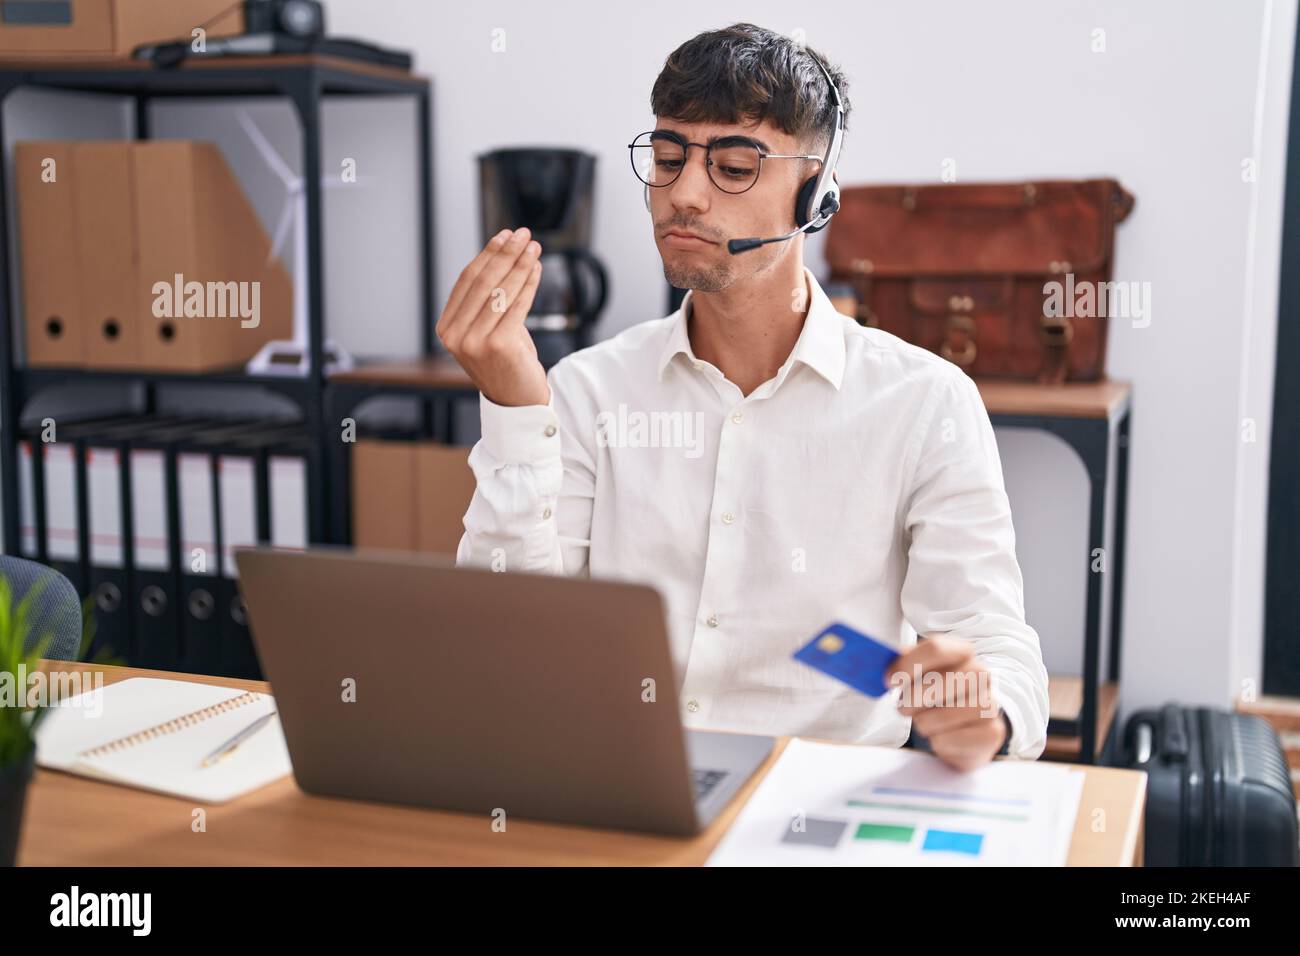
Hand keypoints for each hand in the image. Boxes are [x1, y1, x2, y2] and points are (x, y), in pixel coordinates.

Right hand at [437, 227, 549, 407]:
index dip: (487, 254)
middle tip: (522, 235)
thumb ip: (486, 301)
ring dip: (520, 265)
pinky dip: (529, 284)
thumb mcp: (487, 329)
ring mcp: (475, 342)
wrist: (517, 402)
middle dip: (505, 253)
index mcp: (446, 329)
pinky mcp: (499, 346)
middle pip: (483, 282)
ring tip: (533, 247)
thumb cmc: (505, 363)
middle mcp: (455, 336)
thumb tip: (504, 256)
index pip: (467, 281)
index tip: (504, 236)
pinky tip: (537, 269)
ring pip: (501, 291)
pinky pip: (517, 306)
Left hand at [886, 634, 1008, 770]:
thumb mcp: (920, 672)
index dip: (906, 665)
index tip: (889, 681)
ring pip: (941, 716)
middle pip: (935, 684)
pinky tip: (942, 736)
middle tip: (903, 707)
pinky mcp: (992, 733)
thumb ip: (901, 664)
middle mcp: (981, 674)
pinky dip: (938, 741)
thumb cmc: (937, 694)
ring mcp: (990, 703)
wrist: (968, 724)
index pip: (936, 648)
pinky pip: (950, 740)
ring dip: (923, 723)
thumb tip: (878, 665)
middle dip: (911, 700)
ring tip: (924, 722)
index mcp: (962, 652)